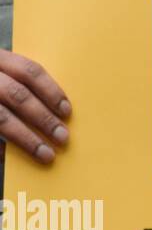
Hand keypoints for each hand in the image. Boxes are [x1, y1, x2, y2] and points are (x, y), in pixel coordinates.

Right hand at [0, 50, 71, 165]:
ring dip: (26, 138)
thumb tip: (54, 109)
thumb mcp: (0, 74)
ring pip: (2, 118)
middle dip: (43, 118)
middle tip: (63, 137)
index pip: (28, 70)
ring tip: (45, 154)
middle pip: (17, 95)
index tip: (67, 111)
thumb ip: (15, 83)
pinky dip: (0, 148)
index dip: (51, 90)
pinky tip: (9, 158)